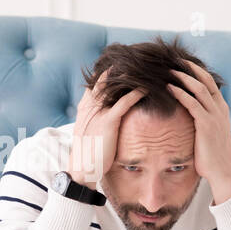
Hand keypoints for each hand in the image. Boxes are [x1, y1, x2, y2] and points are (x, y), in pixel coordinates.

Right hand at [68, 69, 145, 186]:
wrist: (81, 169)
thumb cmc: (88, 153)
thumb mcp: (89, 131)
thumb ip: (96, 118)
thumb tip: (110, 113)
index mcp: (85, 105)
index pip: (97, 80)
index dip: (111, 71)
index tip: (126, 64)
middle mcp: (90, 104)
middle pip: (106, 76)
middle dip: (122, 67)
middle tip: (140, 60)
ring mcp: (98, 111)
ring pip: (117, 85)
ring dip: (133, 76)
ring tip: (148, 69)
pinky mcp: (109, 121)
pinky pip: (126, 101)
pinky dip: (138, 92)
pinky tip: (149, 87)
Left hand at [166, 63, 230, 196]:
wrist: (222, 171)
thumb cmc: (212, 155)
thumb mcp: (210, 133)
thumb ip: (202, 120)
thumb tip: (189, 115)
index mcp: (221, 109)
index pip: (210, 83)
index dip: (197, 71)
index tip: (183, 63)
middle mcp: (220, 109)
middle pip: (206, 80)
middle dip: (190, 68)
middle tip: (174, 59)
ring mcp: (214, 116)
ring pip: (199, 88)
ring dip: (183, 77)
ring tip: (168, 70)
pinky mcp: (206, 124)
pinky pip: (192, 103)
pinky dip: (180, 93)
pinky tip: (169, 87)